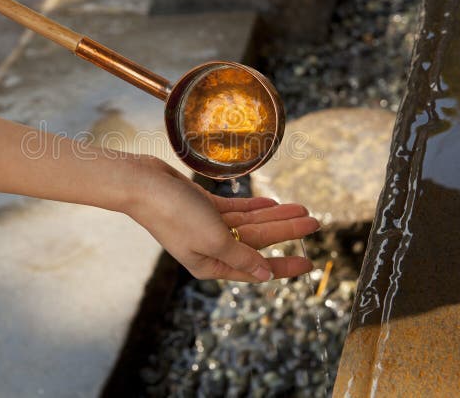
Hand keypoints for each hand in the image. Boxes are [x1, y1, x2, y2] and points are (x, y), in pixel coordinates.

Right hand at [125, 157, 318, 281]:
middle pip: (257, 242)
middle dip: (286, 232)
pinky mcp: (202, 207)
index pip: (256, 268)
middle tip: (315, 222)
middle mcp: (210, 248)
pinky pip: (235, 210)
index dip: (285, 266)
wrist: (143, 184)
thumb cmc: (175, 213)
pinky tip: (272, 203)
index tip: (311, 264)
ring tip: (302, 208)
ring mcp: (206, 226)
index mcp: (211, 264)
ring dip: (275, 216)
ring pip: (249, 223)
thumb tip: (264, 275)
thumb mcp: (214, 239)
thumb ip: (242, 257)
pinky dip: (253, 207)